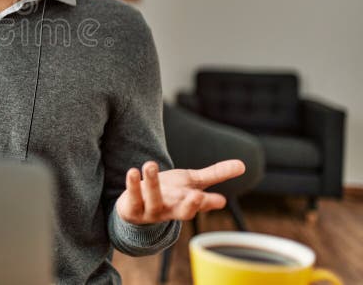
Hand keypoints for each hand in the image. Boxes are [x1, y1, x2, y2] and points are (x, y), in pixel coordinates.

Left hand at [115, 159, 245, 224]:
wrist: (137, 207)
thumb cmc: (169, 192)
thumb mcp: (191, 182)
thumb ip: (215, 175)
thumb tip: (243, 165)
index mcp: (186, 205)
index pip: (199, 205)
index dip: (207, 203)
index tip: (220, 199)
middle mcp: (170, 210)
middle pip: (181, 211)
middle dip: (189, 205)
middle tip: (196, 195)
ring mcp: (150, 211)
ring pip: (153, 199)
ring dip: (151, 183)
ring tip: (150, 164)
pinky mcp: (132, 208)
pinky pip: (133, 198)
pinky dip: (132, 185)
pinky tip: (133, 171)